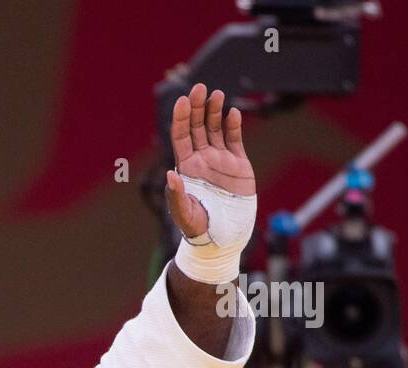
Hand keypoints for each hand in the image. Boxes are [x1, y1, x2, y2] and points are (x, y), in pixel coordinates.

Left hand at [165, 83, 254, 239]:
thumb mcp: (186, 215)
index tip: (183, 100)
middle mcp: (201, 160)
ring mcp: (219, 160)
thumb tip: (170, 175)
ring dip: (215, 111)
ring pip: (215, 128)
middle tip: (201, 88)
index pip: (181, 136)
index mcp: (186, 168)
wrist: (224, 238)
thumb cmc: (200, 230)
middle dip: (198, 107)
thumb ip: (178, 197)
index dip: (181, 118)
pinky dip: (233, 125)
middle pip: (197, 126)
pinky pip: (234, 139)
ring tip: (217, 94)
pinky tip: (233, 113)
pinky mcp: (237, 164)